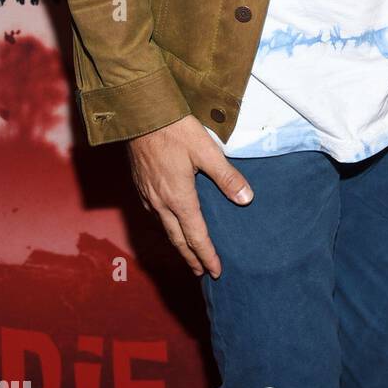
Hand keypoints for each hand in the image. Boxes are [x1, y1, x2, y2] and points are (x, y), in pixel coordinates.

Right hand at [126, 114, 253, 278]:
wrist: (140, 115)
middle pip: (177, 239)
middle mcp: (160, 203)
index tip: (216, 272)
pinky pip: (154, 215)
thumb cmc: (175, 130)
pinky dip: (165, 227)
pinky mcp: (140, 185)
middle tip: (201, 272)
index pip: (196, 236)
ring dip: (178, 244)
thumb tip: (247, 199)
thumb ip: (227, 177)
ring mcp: (147, 195)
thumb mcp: (207, 151)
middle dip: (191, 258)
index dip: (207, 255)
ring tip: (188, 253)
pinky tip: (168, 223)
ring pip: (164, 228)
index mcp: (179, 198)